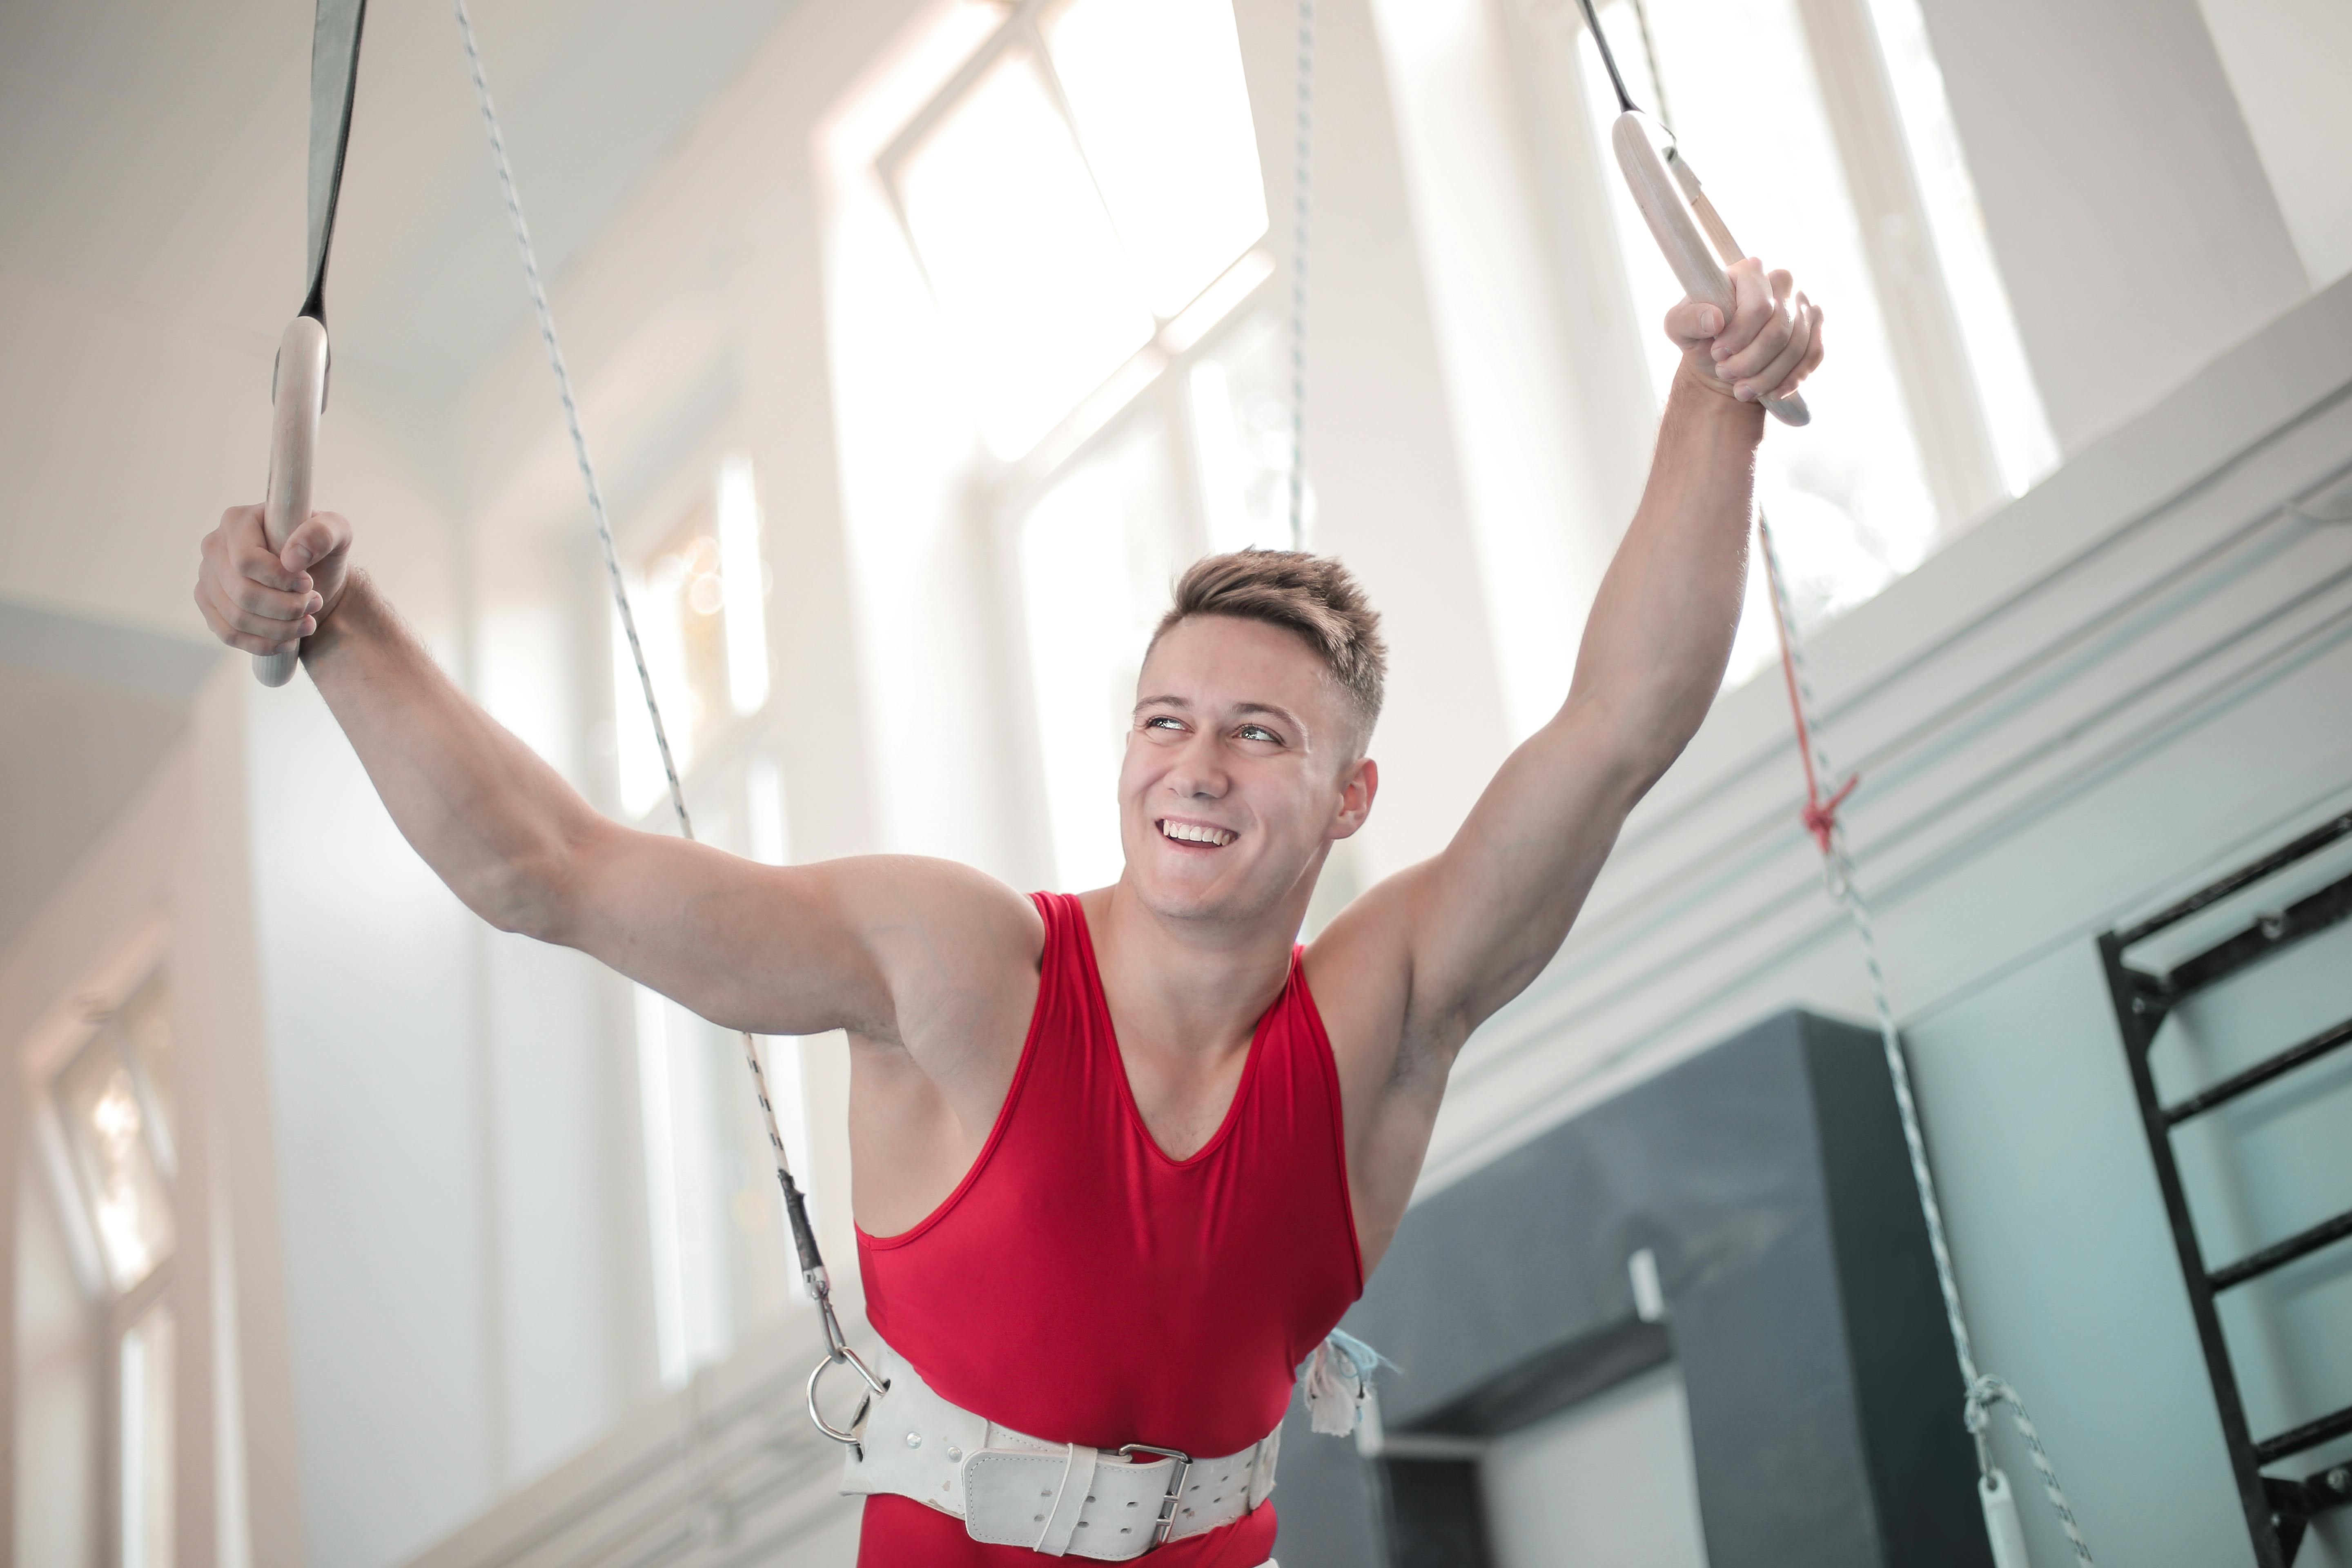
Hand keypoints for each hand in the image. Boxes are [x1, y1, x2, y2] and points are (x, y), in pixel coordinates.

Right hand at [193, 505, 353, 656]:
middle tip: (314, 605)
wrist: (313, 581)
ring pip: (236, 618)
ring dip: (280, 629)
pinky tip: (288, 641)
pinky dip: (263, 644)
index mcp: (237, 520)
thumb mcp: (337, 532)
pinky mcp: (209, 604)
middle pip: (242, 593)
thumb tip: (292, 558)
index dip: (280, 580)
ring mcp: (207, 577)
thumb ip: (324, 533)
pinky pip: (228, 634)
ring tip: (308, 623)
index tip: (309, 584)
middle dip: (286, 608)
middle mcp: (214, 546)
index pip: (246, 561)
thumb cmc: (322, 552)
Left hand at [1662, 257, 1823, 405]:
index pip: (1759, 306)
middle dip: (1750, 361)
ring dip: (1767, 377)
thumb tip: (1715, 319)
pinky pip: (1813, 356)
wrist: (1721, 359)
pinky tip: (1769, 392)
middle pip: (1779, 329)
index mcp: (1749, 271)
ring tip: (1741, 389)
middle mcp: (1782, 281)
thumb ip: (1687, 319)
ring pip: (1796, 348)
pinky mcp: (1815, 328)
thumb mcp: (1678, 327)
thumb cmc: (1699, 336)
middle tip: (1725, 373)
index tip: (1717, 353)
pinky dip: (1791, 380)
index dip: (1739, 336)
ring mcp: (1803, 303)